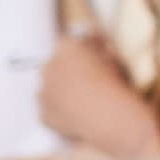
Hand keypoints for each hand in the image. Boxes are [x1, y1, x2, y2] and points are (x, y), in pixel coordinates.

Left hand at [39, 30, 159, 158]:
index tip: (93, 60)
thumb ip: (99, 48)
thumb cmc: (116, 86)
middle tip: (91, 82)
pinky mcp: (43, 113)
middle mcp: (48, 67)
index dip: (83, 53)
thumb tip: (94, 41)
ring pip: (52, 88)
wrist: (109, 118)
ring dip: (64, 91)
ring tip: (87, 100)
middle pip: (57, 65)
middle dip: (70, 71)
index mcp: (67, 48)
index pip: (71, 45)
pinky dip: (61, 111)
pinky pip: (51, 109)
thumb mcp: (114, 59)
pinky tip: (80, 115)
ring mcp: (43, 91)